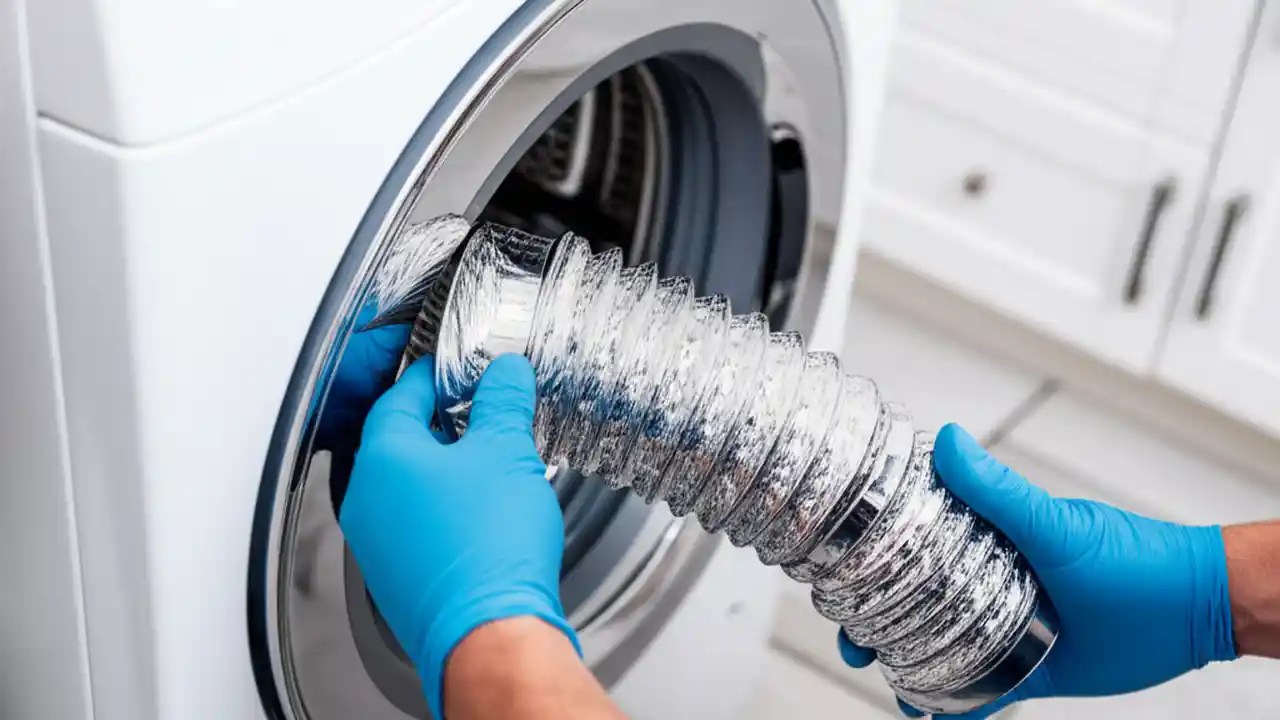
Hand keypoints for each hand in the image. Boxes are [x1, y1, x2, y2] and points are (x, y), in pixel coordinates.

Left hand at [339, 353, 576, 718]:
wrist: (489, 631)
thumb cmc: (490, 549)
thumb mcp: (507, 451)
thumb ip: (502, 402)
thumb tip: (504, 373)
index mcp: (384, 459)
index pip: (398, 397)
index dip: (429, 377)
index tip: (450, 369)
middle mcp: (368, 500)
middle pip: (398, 442)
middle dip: (439, 423)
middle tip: (476, 410)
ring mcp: (377, 543)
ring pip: (405, 487)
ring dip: (441, 469)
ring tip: (486, 462)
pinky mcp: (397, 575)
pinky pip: (412, 525)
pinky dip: (439, 508)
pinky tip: (478, 512)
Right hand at [838, 424, 1235, 717]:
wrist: (1194, 616)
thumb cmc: (1135, 560)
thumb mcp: (1057, 526)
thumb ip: (1001, 491)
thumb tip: (948, 442)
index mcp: (985, 535)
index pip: (911, 537)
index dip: (867, 554)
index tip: (834, 571)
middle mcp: (988, 577)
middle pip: (912, 597)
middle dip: (871, 618)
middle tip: (851, 638)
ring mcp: (1005, 623)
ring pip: (937, 644)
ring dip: (905, 663)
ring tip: (888, 680)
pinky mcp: (1028, 666)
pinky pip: (978, 689)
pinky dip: (951, 705)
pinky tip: (929, 714)